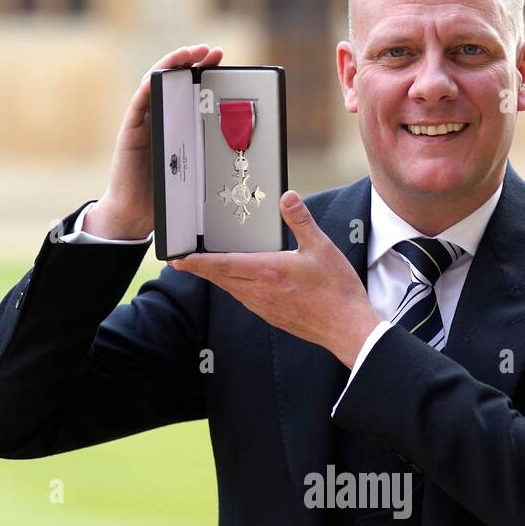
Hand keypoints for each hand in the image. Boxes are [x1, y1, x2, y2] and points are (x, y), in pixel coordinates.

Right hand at [85, 43, 223, 240]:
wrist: (134, 214)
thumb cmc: (166, 196)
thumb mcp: (196, 172)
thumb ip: (209, 156)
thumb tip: (244, 151)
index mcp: (177, 124)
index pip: (191, 89)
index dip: (204, 70)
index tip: (221, 58)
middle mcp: (159, 116)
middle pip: (175, 79)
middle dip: (193, 60)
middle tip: (212, 50)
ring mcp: (144, 121)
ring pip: (157, 83)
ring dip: (172, 64)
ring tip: (190, 52)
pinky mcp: (130, 129)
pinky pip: (140, 102)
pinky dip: (150, 85)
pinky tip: (161, 74)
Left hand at [168, 192, 379, 367]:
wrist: (347, 328)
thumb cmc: (336, 291)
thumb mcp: (321, 247)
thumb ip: (300, 220)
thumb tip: (286, 197)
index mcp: (267, 271)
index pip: (221, 265)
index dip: (196, 262)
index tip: (177, 259)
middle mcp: (260, 292)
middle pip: (220, 278)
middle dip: (200, 268)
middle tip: (182, 261)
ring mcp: (264, 307)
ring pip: (232, 290)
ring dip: (218, 278)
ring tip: (208, 268)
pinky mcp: (273, 317)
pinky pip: (246, 300)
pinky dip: (236, 289)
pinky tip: (241, 283)